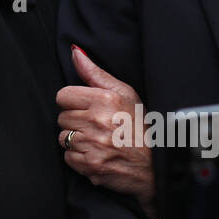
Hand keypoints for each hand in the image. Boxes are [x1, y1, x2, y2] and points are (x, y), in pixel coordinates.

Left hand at [57, 45, 155, 216]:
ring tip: (97, 140)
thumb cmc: (141, 127)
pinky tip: (97, 154)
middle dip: (76, 121)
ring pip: (63, 138)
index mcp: (105, 100)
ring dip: (76, 140)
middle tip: (96, 126)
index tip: (87, 108)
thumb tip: (75, 52)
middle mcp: (97, 121)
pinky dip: (79, 158)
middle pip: (62, 117)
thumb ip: (95, 73)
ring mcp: (93, 145)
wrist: (156, 166)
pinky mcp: (90, 165)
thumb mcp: (125, 93)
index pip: (63, 96)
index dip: (73, 102)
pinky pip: (68, 157)